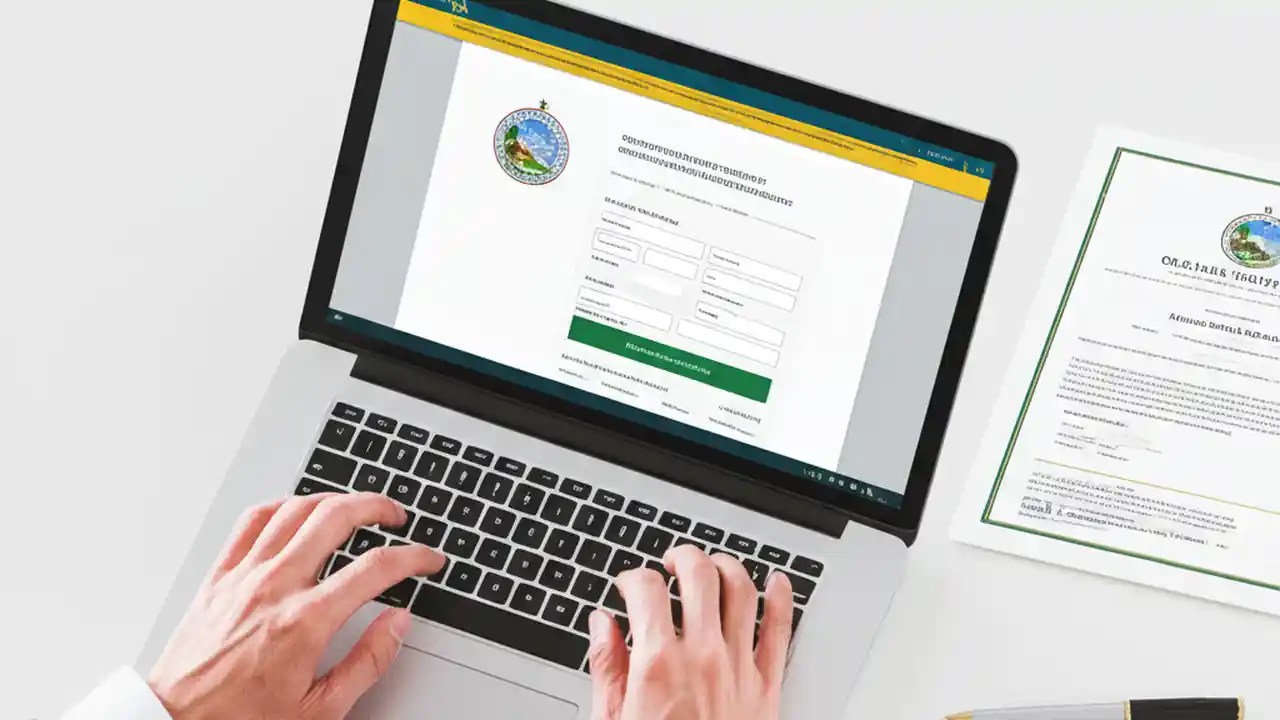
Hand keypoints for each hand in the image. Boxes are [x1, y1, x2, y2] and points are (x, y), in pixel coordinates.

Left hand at [147, 492, 443, 718]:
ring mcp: (243, 577)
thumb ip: (367, 662)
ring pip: (296, 509)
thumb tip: (397, 624)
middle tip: (395, 517)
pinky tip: (297, 510)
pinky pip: (252, 520)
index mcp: (305, 622)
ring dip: (334, 499)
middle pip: (336, 518)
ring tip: (355, 507)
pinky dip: (282, 505)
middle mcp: (274, 588)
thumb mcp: (320, 710)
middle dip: (377, 507)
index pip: (375, 569)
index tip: (427, 559)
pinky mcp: (219, 576)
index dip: (413, 558)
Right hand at [587, 545, 793, 719]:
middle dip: (680, 557)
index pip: (646, 589)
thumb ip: (607, 668)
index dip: (632, 577)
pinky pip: (780, 631)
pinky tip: (776, 582)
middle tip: (670, 562)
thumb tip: (602, 626)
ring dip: (725, 565)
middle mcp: (702, 657)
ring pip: (742, 590)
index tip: (627, 585)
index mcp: (658, 664)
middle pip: (698, 575)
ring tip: (711, 565)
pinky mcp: (767, 687)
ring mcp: (739, 669)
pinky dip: (781, 598)